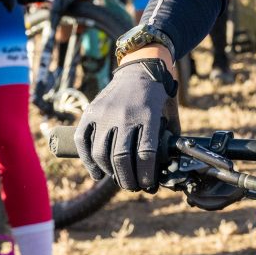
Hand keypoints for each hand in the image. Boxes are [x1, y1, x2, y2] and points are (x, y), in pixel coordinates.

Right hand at [74, 58, 177, 190]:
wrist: (140, 68)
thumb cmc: (157, 96)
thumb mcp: (169, 114)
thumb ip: (170, 138)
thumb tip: (171, 167)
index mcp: (147, 116)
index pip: (145, 154)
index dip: (146, 175)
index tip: (148, 185)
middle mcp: (124, 115)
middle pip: (121, 158)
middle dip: (128, 179)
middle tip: (132, 186)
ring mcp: (105, 113)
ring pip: (101, 153)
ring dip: (109, 173)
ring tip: (118, 179)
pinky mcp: (91, 112)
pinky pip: (83, 141)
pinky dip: (88, 161)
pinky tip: (97, 173)